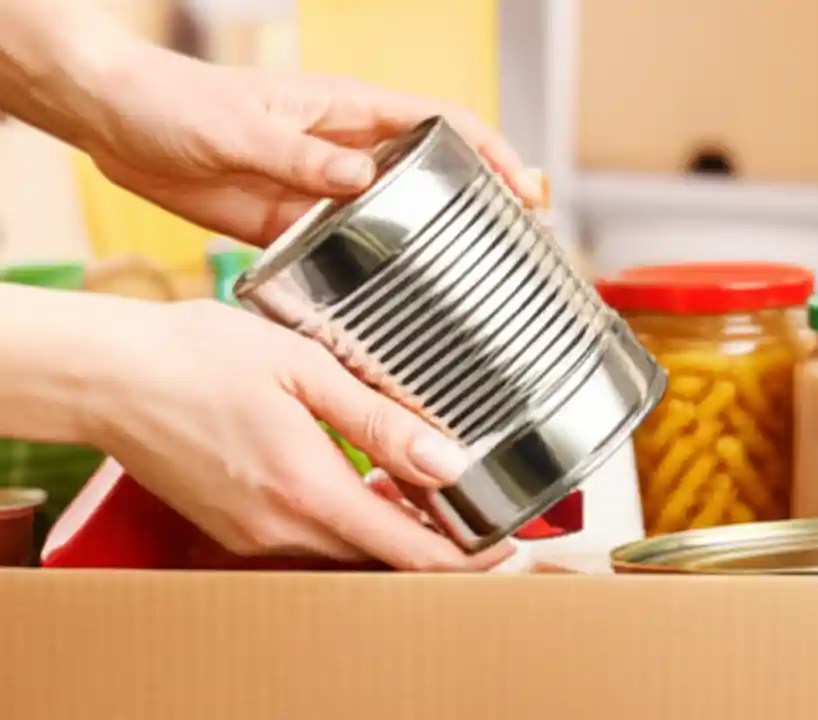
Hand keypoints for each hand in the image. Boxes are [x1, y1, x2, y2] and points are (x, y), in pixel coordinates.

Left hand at [77, 42, 540, 245]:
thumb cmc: (175, 103)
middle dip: (479, 202)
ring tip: (472, 282)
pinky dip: (374, 272)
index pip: (439, 124)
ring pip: (396, 218)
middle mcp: (345, 151)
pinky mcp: (295, 225)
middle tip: (518, 245)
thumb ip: (300, 155)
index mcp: (345, 110)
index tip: (526, 187)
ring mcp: (323, 190)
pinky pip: (346, 251)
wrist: (115, 126)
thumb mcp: (238, 127)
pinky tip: (393, 300)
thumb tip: (362, 178)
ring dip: (432, 244)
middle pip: (432, 174)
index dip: (490, 151)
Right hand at [83, 297, 513, 570]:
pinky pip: (311, 537)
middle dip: (436, 534)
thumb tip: (450, 458)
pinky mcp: (235, 528)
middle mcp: (281, 529)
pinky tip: (357, 471)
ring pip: (349, 547)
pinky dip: (348, 514)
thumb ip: (381, 420)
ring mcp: (254, 535)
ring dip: (391, 522)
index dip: (471, 556)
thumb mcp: (304, 369)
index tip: (507, 540)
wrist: (107, 374)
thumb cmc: (198, 356)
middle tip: (470, 492)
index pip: (413, 553)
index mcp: (308, 492)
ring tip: (417, 472)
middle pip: (386, 555)